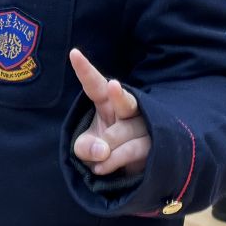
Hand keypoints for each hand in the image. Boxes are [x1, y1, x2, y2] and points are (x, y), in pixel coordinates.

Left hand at [67, 47, 151, 178]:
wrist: (126, 172)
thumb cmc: (102, 150)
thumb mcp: (86, 149)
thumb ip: (85, 148)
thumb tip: (102, 150)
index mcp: (106, 103)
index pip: (95, 85)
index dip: (85, 70)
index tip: (73, 53)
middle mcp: (125, 111)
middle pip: (125, 100)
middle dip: (119, 94)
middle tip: (113, 86)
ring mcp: (142, 127)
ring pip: (127, 130)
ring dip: (110, 146)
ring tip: (99, 157)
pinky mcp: (152, 145)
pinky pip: (134, 149)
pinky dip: (115, 160)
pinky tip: (101, 168)